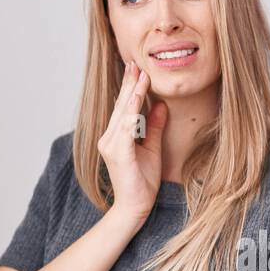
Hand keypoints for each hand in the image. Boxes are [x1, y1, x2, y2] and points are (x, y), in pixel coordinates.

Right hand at [98, 61, 166, 224]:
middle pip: (120, 105)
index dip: (132, 88)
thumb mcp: (152, 149)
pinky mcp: (118, 153)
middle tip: (136, 63)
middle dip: (130, 83)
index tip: (139, 69)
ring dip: (132, 93)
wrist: (135, 208)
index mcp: (116, 136)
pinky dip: (131, 113)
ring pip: (122, 113)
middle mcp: (109, 138)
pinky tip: (138, 100)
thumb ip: (153, 127)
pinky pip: (125, 128)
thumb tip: (160, 106)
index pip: (123, 107)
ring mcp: (111, 145)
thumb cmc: (142, 182)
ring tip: (141, 75)